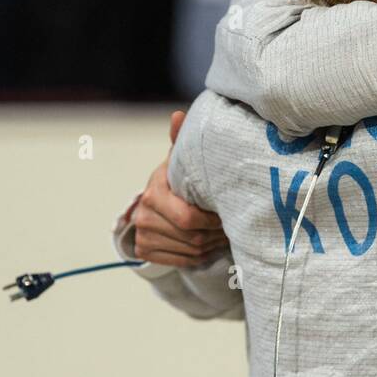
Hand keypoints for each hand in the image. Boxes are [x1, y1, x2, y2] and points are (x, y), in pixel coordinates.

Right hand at [131, 111, 227, 266]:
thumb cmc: (176, 179)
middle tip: (232, 226)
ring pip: (191, 251)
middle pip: (192, 237)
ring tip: (224, 234)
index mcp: (155, 193)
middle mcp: (144, 216)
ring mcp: (144, 235)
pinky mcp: (146, 252)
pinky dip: (201, 255)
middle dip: (216, 234)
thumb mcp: (179, 160)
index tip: (228, 214)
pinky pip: (183, 261)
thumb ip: (180, 140)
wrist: (153, 203)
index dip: (213, 220)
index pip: (188, 218)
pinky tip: (209, 244)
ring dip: (212, 245)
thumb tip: (178, 115)